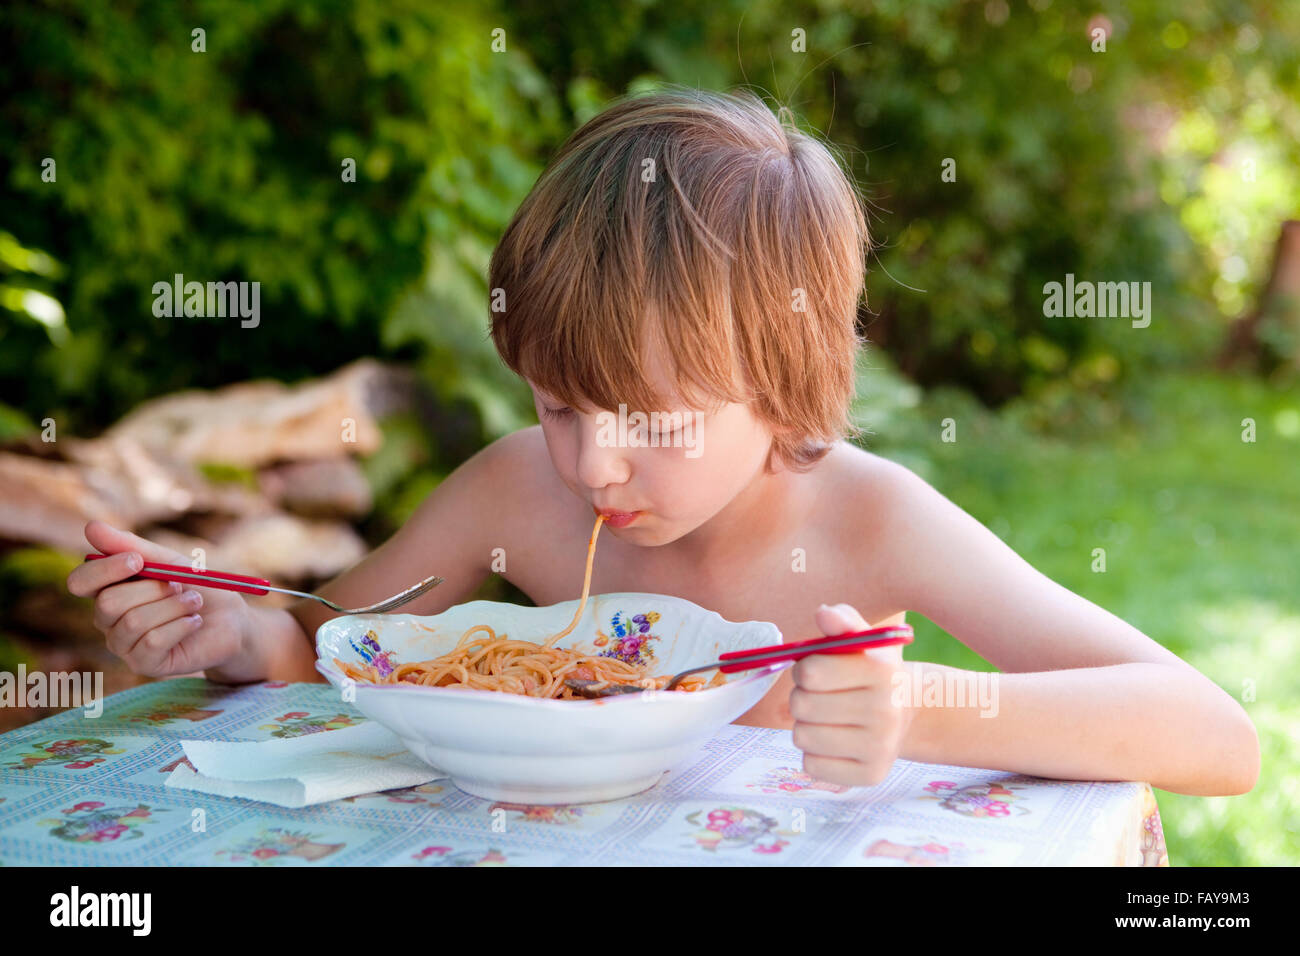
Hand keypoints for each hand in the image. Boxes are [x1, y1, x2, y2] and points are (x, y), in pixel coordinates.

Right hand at [67, 520, 251, 677]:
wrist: (231, 619)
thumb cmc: (197, 587)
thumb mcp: (168, 561)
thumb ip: (130, 546)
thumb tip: (90, 526)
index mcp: (109, 590)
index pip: (80, 582)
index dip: (104, 570)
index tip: (138, 560)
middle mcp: (108, 620)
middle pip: (108, 603)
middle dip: (153, 589)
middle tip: (179, 586)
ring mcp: (124, 645)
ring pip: (133, 623)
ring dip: (173, 607)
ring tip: (194, 603)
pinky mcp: (144, 664)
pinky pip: (152, 642)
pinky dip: (181, 626)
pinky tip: (194, 622)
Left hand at [788, 603, 909, 786]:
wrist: (908, 711)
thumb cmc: (871, 670)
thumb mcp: (863, 640)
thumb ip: (841, 622)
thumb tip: (823, 613)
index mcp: (883, 672)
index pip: (809, 672)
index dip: (804, 669)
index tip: (816, 671)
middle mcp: (886, 711)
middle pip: (801, 706)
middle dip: (802, 697)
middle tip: (820, 696)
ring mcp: (880, 748)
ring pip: (802, 737)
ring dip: (806, 726)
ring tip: (827, 718)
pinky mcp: (871, 776)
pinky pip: (811, 766)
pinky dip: (815, 754)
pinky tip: (835, 741)